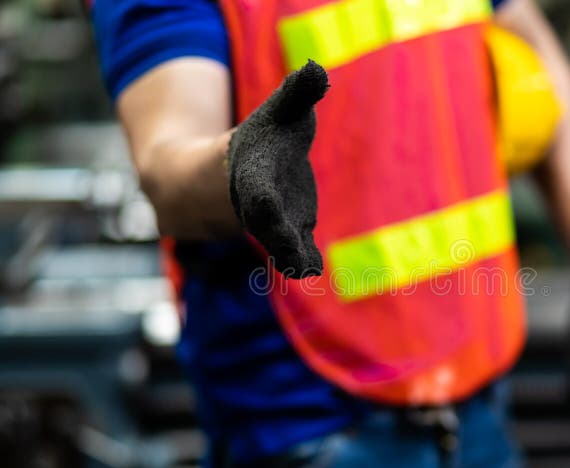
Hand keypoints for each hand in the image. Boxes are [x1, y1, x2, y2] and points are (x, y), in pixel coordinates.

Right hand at [227, 60, 328, 277]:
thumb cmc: (260, 140)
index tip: (265, 204)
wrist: (226, 175)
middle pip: (266, 224)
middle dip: (278, 237)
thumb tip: (317, 69)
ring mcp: (275, 223)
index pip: (256, 188)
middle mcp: (259, 205)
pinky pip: (296, 250)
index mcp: (252, 174)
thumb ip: (297, 94)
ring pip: (279, 244)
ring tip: (305, 269)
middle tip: (292, 251)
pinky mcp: (293, 232)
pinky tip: (312, 270)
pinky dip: (302, 260)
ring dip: (290, 256)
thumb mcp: (278, 114)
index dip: (261, 197)